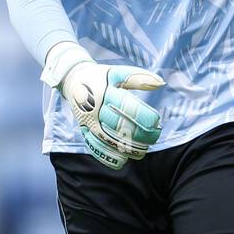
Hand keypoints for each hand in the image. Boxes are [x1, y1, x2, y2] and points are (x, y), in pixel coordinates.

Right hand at [41, 41, 164, 168]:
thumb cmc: (100, 77)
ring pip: (107, 140)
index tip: (156, 121)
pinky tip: (122, 160)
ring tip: (143, 150)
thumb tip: (161, 82)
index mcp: (104, 91)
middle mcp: (94, 108)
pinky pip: (93, 147)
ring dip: (127, 148)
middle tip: (155, 136)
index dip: (142, 115)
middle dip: (139, 134)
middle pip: (118, 125)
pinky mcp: (83, 130)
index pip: (125, 106)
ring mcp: (87, 121)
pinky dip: (107, 156)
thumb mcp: (117, 73)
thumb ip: (138, 78)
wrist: (72, 81)